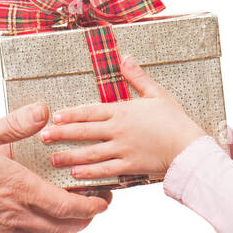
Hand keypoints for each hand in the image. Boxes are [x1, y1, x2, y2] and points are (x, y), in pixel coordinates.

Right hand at [0, 102, 110, 232]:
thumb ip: (13, 125)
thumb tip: (44, 110)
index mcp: (16, 188)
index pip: (68, 205)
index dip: (92, 206)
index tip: (103, 201)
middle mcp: (12, 216)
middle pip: (61, 228)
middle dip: (81, 220)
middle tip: (89, 210)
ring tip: (61, 220)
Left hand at [41, 56, 207, 178]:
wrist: (189, 146)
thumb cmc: (175, 119)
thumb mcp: (157, 94)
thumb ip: (137, 77)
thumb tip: (125, 58)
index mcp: (123, 111)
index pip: (90, 111)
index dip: (71, 114)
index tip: (54, 116)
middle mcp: (118, 130)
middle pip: (84, 131)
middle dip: (62, 134)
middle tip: (43, 137)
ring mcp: (123, 149)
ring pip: (90, 153)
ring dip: (70, 156)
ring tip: (53, 159)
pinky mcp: (129, 166)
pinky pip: (105, 170)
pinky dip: (90, 173)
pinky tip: (76, 174)